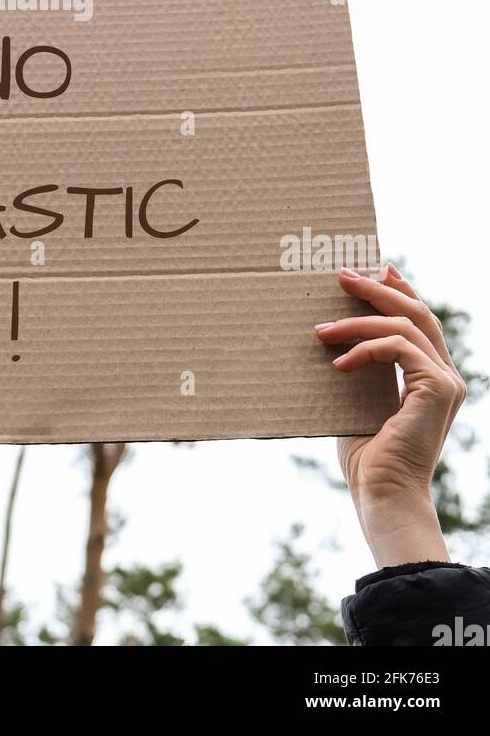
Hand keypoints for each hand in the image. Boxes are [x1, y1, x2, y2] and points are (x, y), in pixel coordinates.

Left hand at [316, 264, 465, 566]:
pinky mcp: (437, 389)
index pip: (420, 322)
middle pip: (416, 313)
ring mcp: (445, 382)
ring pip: (404, 325)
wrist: (382, 494)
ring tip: (320, 328)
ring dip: (357, 320)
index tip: (375, 269)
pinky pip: (397, 348)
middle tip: (342, 275)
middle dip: (378, 290)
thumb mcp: (357, 402)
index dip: (399, 290)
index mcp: (431, 378)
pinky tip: (337, 364)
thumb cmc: (366, 458)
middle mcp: (445, 377)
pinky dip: (364, 349)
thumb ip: (359, 370)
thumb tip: (330, 335)